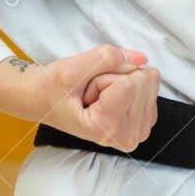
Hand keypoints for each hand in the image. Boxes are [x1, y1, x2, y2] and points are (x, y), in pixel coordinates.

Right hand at [39, 44, 160, 151]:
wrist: (43, 100)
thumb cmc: (51, 89)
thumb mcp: (72, 69)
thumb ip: (107, 58)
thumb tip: (141, 58)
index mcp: (108, 130)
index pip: (129, 82)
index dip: (103, 77)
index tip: (84, 93)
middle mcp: (128, 137)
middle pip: (144, 80)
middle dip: (115, 78)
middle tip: (91, 93)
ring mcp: (139, 131)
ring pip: (149, 79)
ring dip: (121, 80)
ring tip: (98, 96)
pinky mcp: (145, 121)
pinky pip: (151, 84)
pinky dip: (130, 84)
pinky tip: (110, 98)